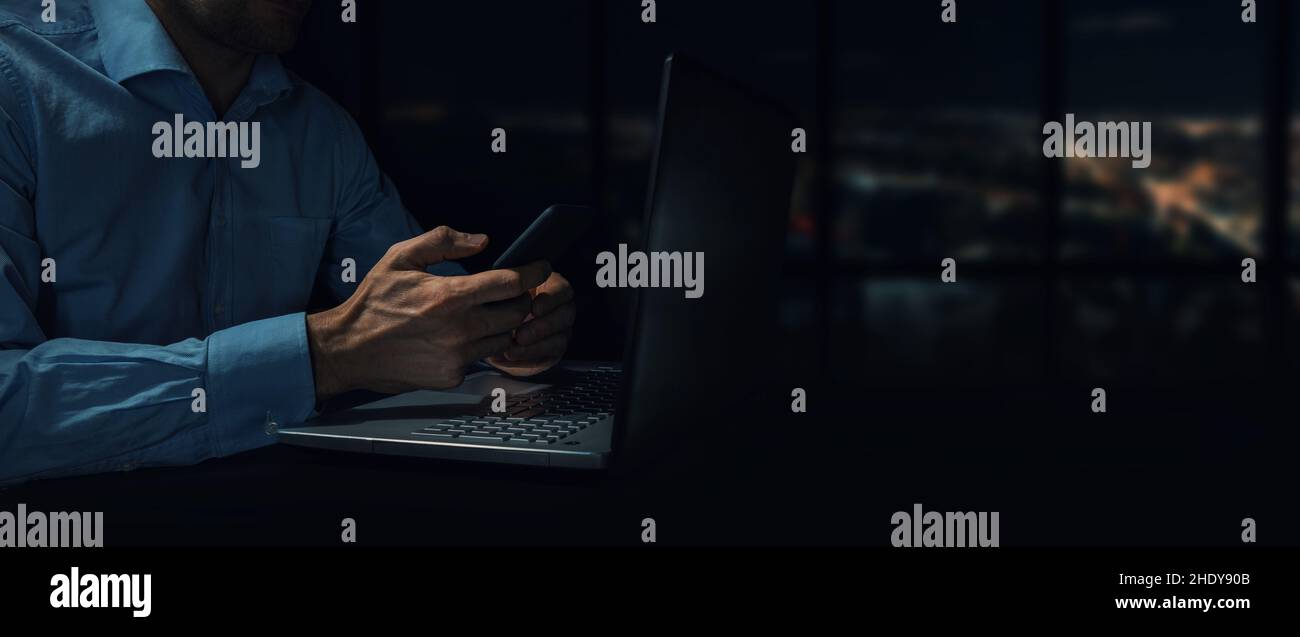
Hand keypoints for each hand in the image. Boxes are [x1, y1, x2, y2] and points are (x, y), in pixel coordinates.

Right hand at [305, 226, 549, 400]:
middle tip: (511, 291)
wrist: (349, 349)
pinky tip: (460, 336)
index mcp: (450, 296)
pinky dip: (479, 346)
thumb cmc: (374, 302)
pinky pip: (481, 358)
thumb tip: (482, 241)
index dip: (533, 272)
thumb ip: (443, 241)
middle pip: (518, 313)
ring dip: (504, 324)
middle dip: (521, 299)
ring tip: (485, 313)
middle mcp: (460, 329)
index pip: (510, 283)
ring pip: (504, 338)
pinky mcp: (452, 376)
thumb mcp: (401, 257)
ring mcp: (458, 356)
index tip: (542, 266)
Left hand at [487, 271, 574, 376]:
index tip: (534, 309)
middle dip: (544, 326)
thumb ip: (505, 292)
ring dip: (535, 346)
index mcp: (550, 286)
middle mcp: (560, 307)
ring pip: (561, 338)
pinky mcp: (553, 351)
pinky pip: (549, 356)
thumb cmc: (494, 303)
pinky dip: (529, 357)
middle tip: (520, 335)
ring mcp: (560, 331)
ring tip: (511, 350)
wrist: (486, 329)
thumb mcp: (497, 292)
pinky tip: (510, 356)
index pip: (563, 289)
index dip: (552, 299)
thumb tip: (506, 295)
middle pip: (567, 314)